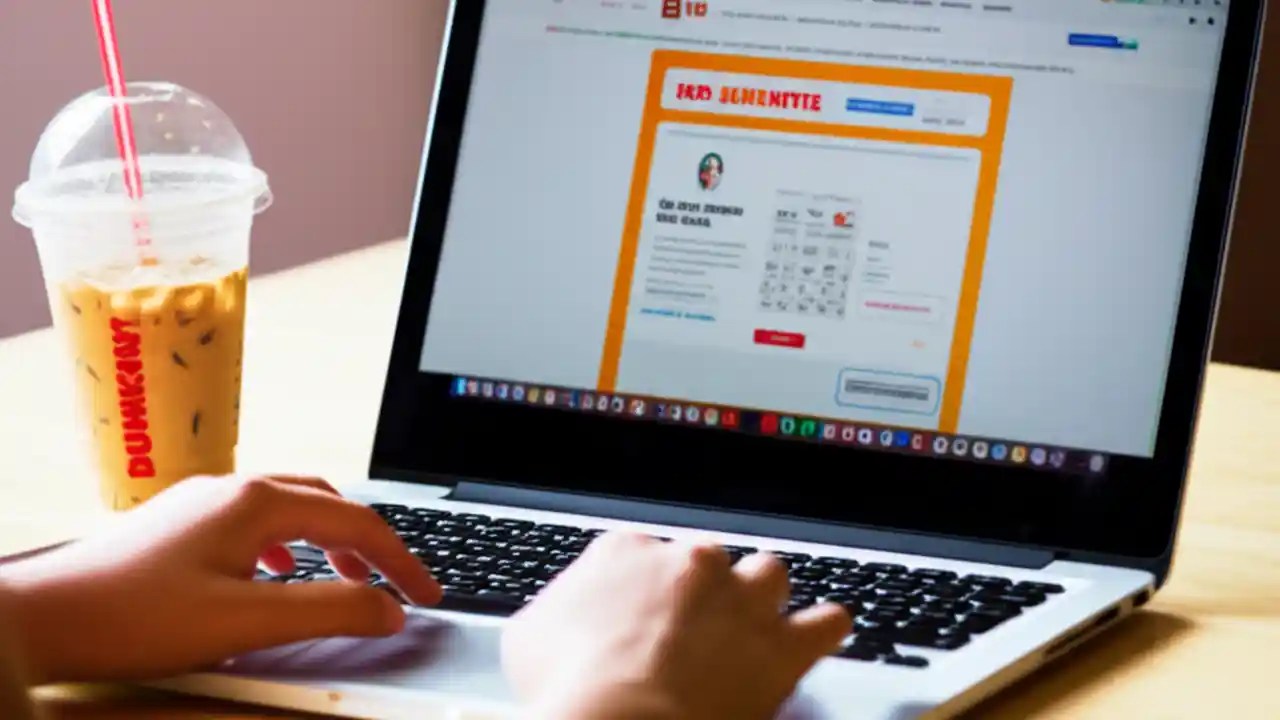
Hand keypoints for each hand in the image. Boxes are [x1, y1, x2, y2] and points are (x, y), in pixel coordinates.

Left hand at [0, 475, 440, 682]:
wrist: (43, 616)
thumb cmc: (134, 616)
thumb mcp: (246, 620)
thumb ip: (328, 613)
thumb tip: (389, 611)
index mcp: (258, 502)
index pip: (356, 524)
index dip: (401, 562)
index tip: (427, 596)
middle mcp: (235, 489)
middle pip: (328, 505)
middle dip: (372, 545)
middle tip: (397, 585)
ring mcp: (205, 502)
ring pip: (292, 509)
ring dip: (331, 543)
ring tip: (347, 580)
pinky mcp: (182, 523)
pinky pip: (257, 521)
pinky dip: (290, 545)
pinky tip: (278, 572)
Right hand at [503, 533, 851, 719]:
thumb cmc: (569, 687)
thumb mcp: (531, 635)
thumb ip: (560, 607)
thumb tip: (562, 617)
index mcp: (627, 551)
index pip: (642, 551)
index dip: (642, 586)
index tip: (639, 612)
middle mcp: (690, 562)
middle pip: (708, 560)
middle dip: (703, 589)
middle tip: (689, 630)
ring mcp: (741, 599)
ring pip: (769, 575)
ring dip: (762, 598)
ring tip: (753, 626)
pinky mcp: (782, 644)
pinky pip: (827, 621)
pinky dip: (823, 628)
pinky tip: (816, 636)